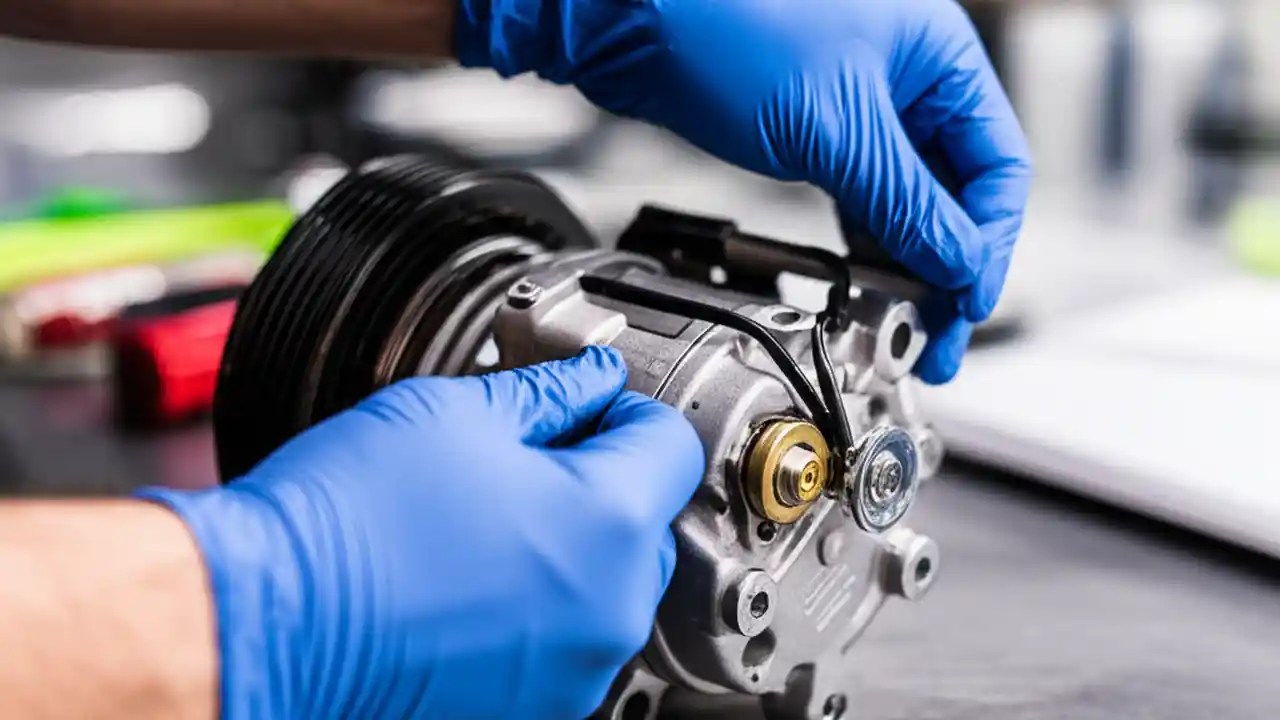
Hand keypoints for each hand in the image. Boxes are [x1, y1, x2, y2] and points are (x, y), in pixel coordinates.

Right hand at [137, 347, 703, 718]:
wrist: (267, 620)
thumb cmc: (346, 524)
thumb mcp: (456, 414)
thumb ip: (549, 392)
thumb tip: (587, 378)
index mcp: (607, 523)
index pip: (670, 444)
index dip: (629, 408)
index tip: (593, 403)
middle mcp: (608, 610)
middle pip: (647, 521)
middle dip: (603, 480)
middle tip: (530, 457)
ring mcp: (572, 670)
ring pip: (606, 585)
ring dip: (570, 547)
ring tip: (486, 521)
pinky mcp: (533, 707)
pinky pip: (565, 639)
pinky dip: (539, 605)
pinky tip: (473, 576)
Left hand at [456, 0, 1031, 381]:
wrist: (633, 20)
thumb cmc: (728, 29)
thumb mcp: (837, 132)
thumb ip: (906, 204)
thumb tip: (957, 263)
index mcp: (939, 55)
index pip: (998, 164)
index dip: (988, 242)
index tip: (968, 302)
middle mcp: (909, 76)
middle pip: (957, 187)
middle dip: (950, 263)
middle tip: (935, 335)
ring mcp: (862, 104)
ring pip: (909, 196)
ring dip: (909, 261)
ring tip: (902, 322)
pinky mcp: (816, 129)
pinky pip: (863, 192)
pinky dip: (868, 238)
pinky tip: (869, 279)